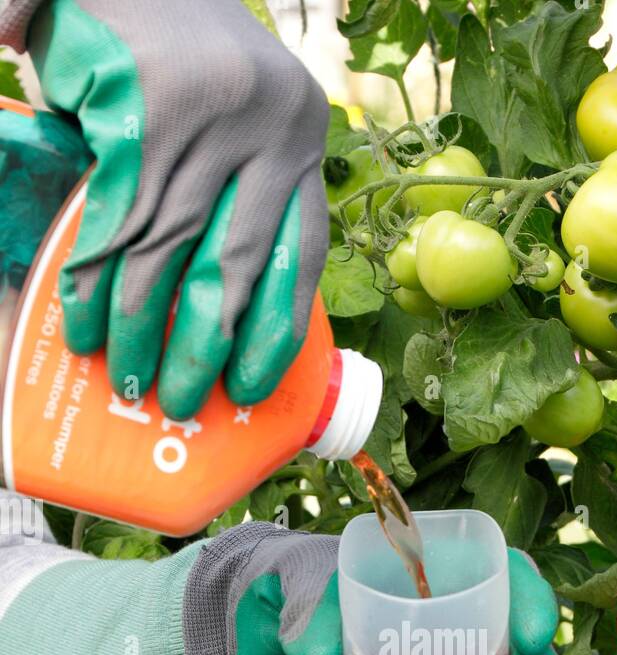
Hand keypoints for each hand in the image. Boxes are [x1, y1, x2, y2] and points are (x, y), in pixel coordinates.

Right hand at [27, 0, 329, 419]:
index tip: (251, 387)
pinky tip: (84, 324)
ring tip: (126, 377)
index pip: (301, 254)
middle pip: (235, 268)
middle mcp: (268, 128)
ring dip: (141, 326)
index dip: (276, 330)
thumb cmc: (177, 61)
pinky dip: (95, 279)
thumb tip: (222, 313)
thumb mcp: (227, 126)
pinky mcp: (146, 112)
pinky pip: (116, 220)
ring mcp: (208, 120)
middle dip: (204, 346)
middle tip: (179, 401)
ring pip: (168, 252)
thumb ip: (235, 200)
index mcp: (300, 136)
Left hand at [184, 526, 561, 654]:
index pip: (506, 575)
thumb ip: (311, 609)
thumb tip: (316, 653)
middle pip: (519, 642)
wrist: (269, 644)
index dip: (531, 599)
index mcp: (439, 569)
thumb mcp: (298, 586)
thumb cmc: (296, 591)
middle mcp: (455, 618)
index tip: (533, 634)